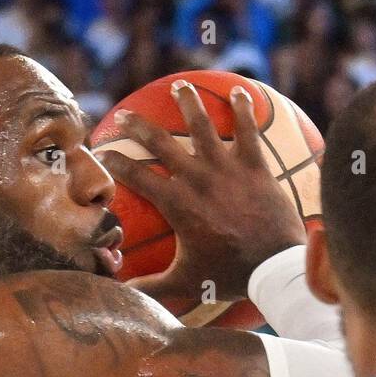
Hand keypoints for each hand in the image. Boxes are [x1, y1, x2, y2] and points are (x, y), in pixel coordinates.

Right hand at [99, 81, 305, 306]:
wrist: (274, 266)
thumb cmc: (228, 274)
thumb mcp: (185, 282)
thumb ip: (152, 285)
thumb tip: (123, 290)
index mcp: (176, 204)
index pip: (136, 176)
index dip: (115, 163)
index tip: (102, 151)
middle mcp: (197, 179)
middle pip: (161, 143)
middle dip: (139, 127)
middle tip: (124, 115)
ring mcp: (226, 168)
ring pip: (202, 126)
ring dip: (189, 103)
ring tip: (180, 86)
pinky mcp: (254, 166)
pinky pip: (247, 130)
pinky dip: (242, 109)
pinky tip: (239, 92)